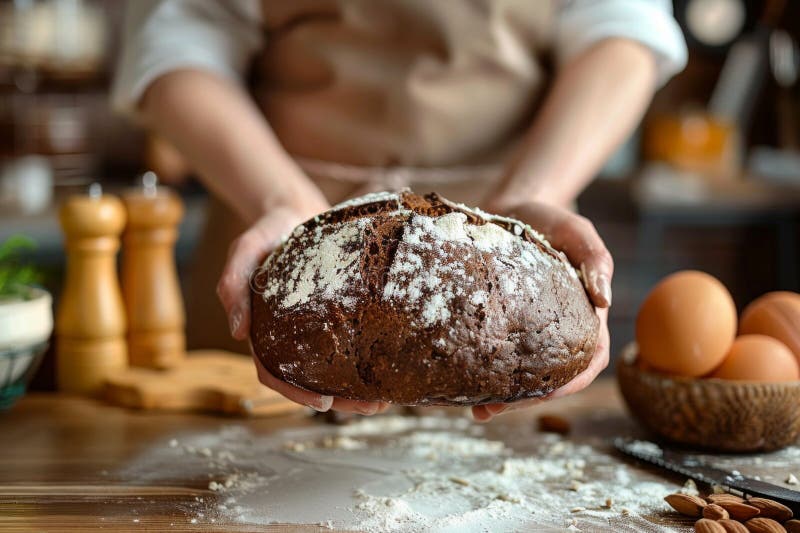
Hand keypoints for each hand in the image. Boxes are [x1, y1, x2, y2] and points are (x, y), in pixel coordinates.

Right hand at [217, 203, 389, 414]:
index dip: (294, 393)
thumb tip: (236, 332)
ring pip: (333, 369)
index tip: (322, 402)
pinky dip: (367, 359)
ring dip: (357, 389)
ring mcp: (315, 327)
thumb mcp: (244, 250)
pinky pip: (351, 342)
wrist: (294, 211)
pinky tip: (388, 366)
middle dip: (340, 400)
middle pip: (310, 380)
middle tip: (370, 408)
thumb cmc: (266, 233)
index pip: (274, 373)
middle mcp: (290, 336)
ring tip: (385, 400)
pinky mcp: (338, 313)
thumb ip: (233, 283)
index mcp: (264, 331)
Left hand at [471, 200, 612, 421]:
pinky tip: (466, 389)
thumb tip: (604, 299)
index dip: (571, 382)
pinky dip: (484, 377)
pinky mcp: (500, 325)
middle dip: (528, 400)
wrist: (510, 207)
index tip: (548, 393)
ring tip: (480, 409)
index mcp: (583, 316)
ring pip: (523, 376)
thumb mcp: (576, 230)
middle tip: (498, 408)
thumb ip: (595, 258)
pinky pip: (497, 358)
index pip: (586, 360)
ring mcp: (528, 331)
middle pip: (551, 379)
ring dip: (505, 398)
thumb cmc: (549, 219)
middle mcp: (557, 331)